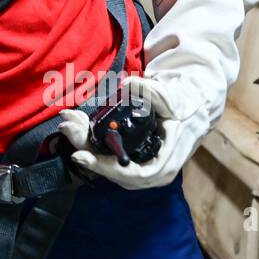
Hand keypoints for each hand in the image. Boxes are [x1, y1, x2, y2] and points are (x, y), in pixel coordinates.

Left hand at [56, 75, 205, 189]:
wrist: (192, 112)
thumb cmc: (181, 107)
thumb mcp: (170, 98)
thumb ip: (151, 91)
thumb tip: (129, 85)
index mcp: (163, 162)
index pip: (128, 173)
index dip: (103, 166)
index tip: (79, 155)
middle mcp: (151, 173)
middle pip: (111, 170)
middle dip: (86, 150)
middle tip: (66, 127)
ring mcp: (141, 170)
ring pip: (107, 165)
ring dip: (85, 144)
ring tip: (67, 124)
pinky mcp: (132, 162)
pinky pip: (109, 159)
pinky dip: (91, 144)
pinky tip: (77, 127)